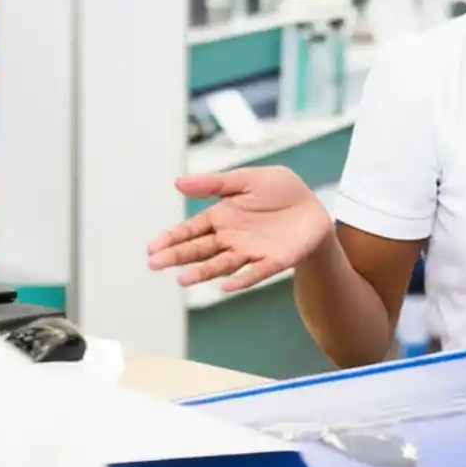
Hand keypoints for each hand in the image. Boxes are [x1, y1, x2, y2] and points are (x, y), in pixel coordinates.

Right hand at [147, 166, 333, 291]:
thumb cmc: (280, 192)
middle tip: (154, 263)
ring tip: (182, 279)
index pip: (191, 230)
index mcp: (222, 217)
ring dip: (202, 272)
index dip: (172, 238)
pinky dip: (241, 280)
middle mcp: (231, 238)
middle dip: (177, 256)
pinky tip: (226, 287)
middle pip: (199, 249)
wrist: (314, 208)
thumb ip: (215, 183)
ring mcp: (250, 252)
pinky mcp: (273, 261)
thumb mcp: (248, 179)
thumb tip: (178, 183)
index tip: (152, 247)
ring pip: (221, 264)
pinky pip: (255, 272)